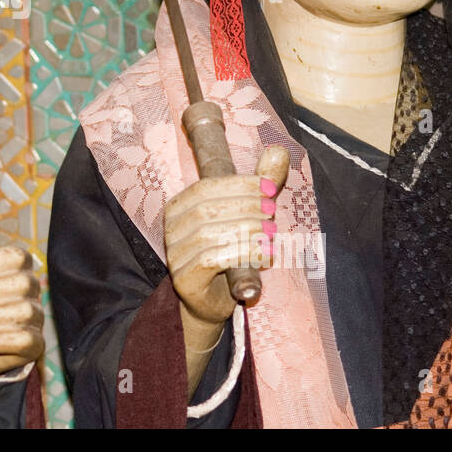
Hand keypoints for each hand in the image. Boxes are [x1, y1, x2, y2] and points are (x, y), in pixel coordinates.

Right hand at [165, 146, 288, 324]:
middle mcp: (171, 228)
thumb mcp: (246, 215)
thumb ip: (259, 185)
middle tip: (272, 213)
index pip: (206, 186)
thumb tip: (279, 150)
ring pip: (210, 234)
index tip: (270, 190)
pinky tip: (263, 255)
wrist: (215, 301)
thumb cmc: (231, 253)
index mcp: (179, 206)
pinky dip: (241, 253)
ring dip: (247, 231)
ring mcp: (174, 254)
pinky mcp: (183, 279)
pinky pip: (211, 259)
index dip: (240, 185)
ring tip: (271, 235)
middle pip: (208, 208)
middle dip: (246, 207)